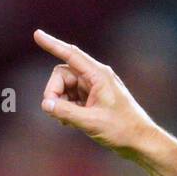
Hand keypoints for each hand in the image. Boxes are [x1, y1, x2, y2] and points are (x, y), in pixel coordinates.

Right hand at [33, 29, 159, 157]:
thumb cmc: (121, 129)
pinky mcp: (92, 99)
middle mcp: (95, 77)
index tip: (37, 34)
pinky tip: (69, 123)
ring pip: (65, 87)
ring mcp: (93, 88)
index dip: (52, 44)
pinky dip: (66, 108)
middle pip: (62, 74)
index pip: (71, 55)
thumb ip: (66, 112)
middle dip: (53, 91)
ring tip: (66, 121)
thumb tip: (45, 104)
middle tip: (52, 111)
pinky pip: (71, 97)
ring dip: (60, 102)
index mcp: (98, 75)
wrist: (139, 141)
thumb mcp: (91, 121)